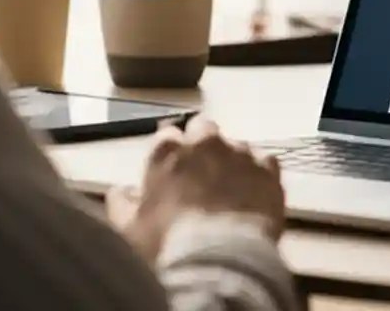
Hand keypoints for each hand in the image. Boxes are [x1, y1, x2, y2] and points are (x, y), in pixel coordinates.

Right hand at [107, 116, 285, 260]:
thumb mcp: (130, 230)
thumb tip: (121, 192)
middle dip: (201, 145)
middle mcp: (205, 143)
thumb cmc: (168, 246)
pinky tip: (253, 193)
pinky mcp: (268, 170)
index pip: (167, 136)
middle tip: (200, 173)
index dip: (169, 153)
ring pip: (235, 145)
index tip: (170, 169)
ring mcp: (240, 153)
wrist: (219, 261)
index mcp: (167, 152)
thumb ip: (122, 204)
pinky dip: (258, 173)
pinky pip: (264, 161)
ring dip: (231, 159)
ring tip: (229, 189)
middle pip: (203, 129)